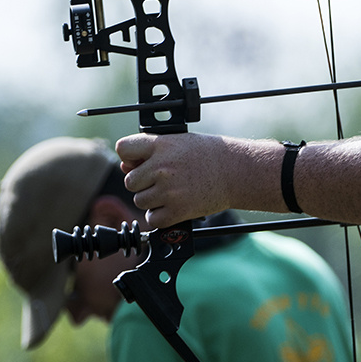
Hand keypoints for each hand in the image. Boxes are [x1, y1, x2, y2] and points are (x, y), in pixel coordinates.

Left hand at [115, 131, 237, 227]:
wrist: (237, 171)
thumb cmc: (210, 155)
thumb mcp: (179, 142)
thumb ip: (151, 153)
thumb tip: (125, 167)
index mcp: (161, 145)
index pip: (123, 149)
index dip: (129, 158)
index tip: (139, 163)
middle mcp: (161, 167)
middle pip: (130, 181)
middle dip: (143, 183)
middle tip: (163, 181)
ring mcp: (169, 190)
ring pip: (140, 201)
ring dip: (152, 201)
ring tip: (173, 193)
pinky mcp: (178, 210)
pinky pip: (153, 219)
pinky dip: (160, 216)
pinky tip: (174, 206)